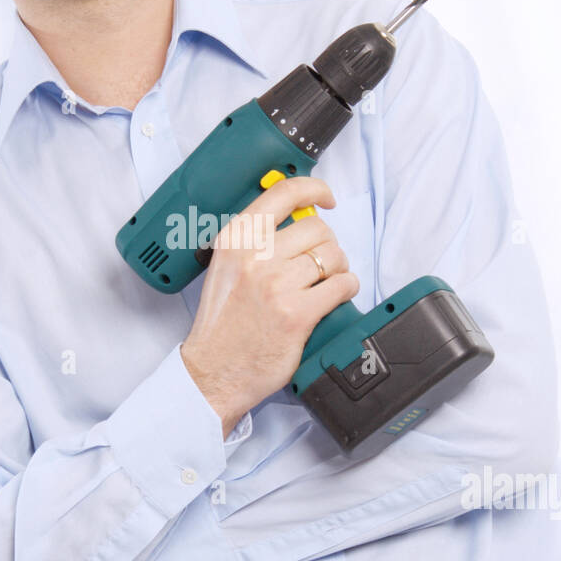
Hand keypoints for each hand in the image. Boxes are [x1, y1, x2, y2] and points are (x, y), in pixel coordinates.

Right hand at [180, 175, 359, 436]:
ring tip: (324, 284)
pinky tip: (334, 297)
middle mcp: (255, 256)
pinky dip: (346, 288)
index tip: (326, 198)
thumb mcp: (226, 266)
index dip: (314, 190)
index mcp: (236, 239)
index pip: (284, 194)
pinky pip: (342, 285)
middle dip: (326, 245)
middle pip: (317, 228)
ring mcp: (277, 285)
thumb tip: (298, 216)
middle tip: (319, 263)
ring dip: (337, 269)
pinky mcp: (297, 314)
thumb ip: (255, 239)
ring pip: (333, 256)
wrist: (213, 370)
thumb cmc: (222, 322)